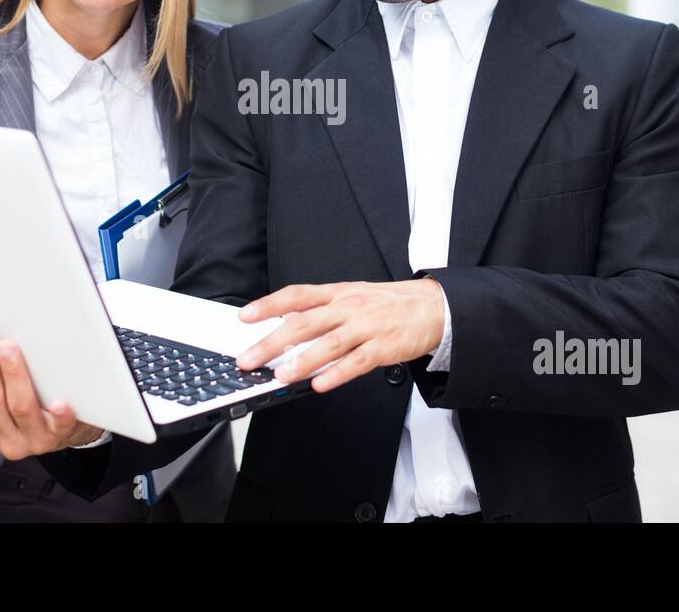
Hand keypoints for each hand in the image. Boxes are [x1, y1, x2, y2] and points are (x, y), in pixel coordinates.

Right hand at [0, 333, 105, 456]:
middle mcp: (7, 442)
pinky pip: (60, 425)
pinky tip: (59, 399)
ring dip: (14, 376)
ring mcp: (36, 440)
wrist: (71, 428)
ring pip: (20, 407)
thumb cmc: (22, 410)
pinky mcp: (64, 435)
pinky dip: (59, 413)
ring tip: (9, 347)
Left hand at [235, 278, 445, 393]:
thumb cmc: (389, 304)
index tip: (245, 316)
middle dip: (272, 341)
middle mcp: (348, 307)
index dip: (269, 305)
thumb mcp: (353, 295)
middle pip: (305, 323)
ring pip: (329, 344)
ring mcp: (366, 327)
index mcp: (338, 293)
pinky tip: (321, 384)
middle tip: (249, 358)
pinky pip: (357, 362)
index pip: (297, 295)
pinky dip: (337, 373)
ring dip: (303, 361)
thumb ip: (322, 309)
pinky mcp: (384, 347)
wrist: (434, 306)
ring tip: (281, 375)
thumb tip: (286, 322)